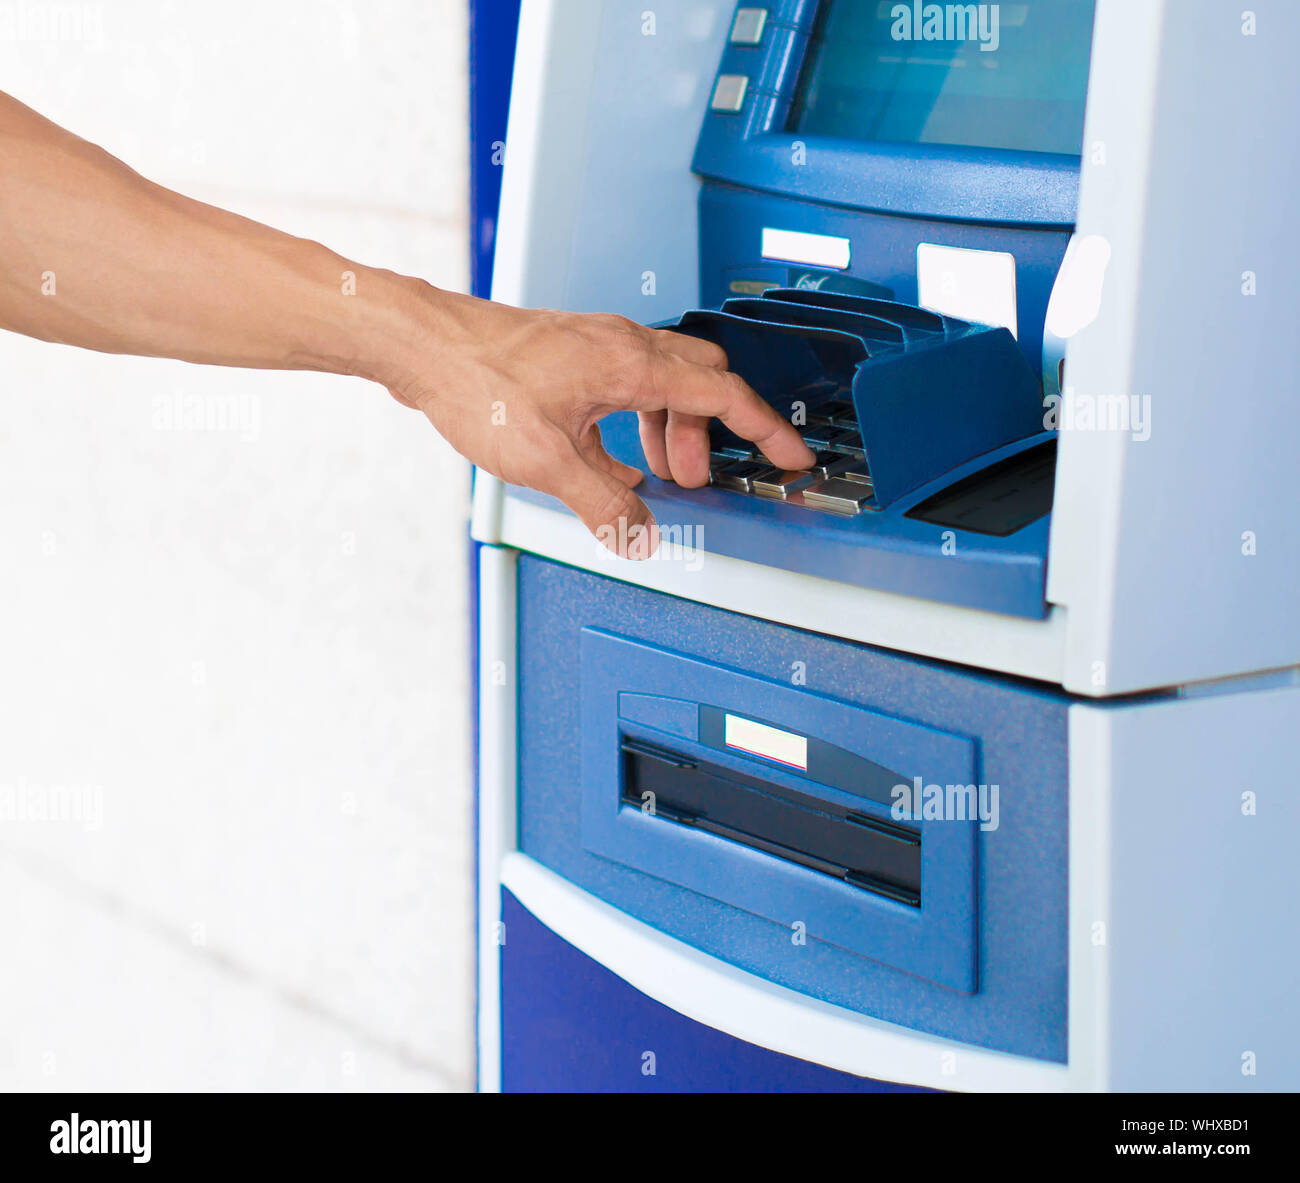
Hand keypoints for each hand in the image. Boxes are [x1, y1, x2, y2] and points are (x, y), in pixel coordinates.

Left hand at [381, 288, 814, 557]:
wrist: (423, 343)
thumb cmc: (477, 382)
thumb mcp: (548, 462)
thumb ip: (603, 505)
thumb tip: (638, 536)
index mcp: (632, 364)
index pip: (724, 393)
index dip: (764, 427)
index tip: (791, 452)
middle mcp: (621, 345)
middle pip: (700, 381)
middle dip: (708, 433)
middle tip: (693, 479)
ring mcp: (596, 344)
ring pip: (662, 382)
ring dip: (669, 429)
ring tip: (653, 476)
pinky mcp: (571, 353)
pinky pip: (624, 385)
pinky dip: (632, 423)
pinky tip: (609, 459)